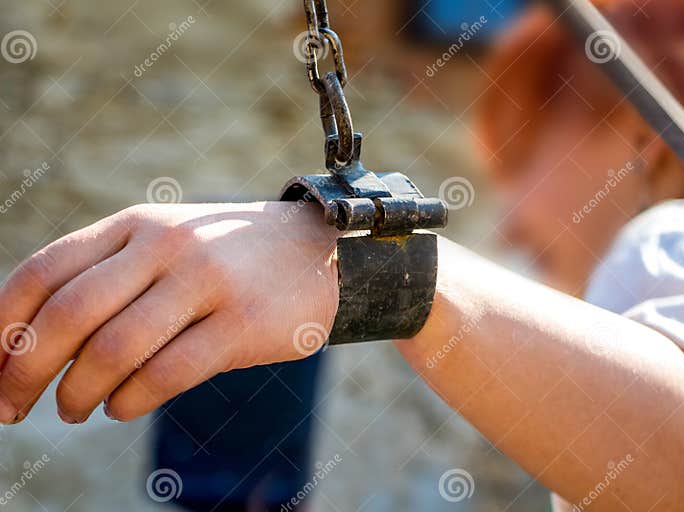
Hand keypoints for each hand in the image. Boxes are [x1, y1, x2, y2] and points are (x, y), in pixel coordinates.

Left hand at [0, 202, 338, 423]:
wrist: (314, 249)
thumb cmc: (222, 258)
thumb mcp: (162, 244)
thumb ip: (105, 275)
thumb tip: (23, 340)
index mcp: (136, 225)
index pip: (43, 272)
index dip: (0, 327)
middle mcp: (167, 246)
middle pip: (70, 315)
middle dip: (25, 371)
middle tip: (12, 407)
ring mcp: (208, 282)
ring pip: (115, 350)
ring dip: (78, 394)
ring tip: (73, 410)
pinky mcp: (243, 324)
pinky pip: (167, 373)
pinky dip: (130, 401)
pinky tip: (122, 406)